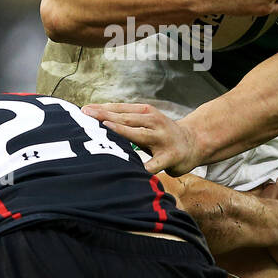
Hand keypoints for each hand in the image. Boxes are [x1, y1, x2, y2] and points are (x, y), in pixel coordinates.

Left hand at [82, 102, 200, 175]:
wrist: (193, 143)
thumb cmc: (161, 133)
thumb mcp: (145, 122)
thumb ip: (125, 120)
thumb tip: (94, 116)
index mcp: (146, 112)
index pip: (121, 108)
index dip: (103, 108)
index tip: (84, 110)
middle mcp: (154, 122)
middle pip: (127, 119)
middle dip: (106, 116)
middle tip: (87, 115)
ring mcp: (162, 139)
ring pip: (140, 134)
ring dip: (123, 130)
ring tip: (107, 128)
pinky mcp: (170, 156)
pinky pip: (156, 163)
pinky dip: (146, 167)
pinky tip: (136, 169)